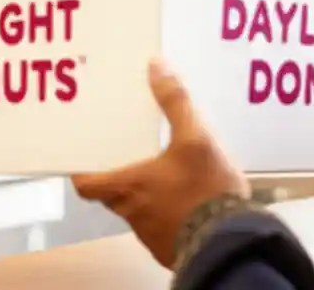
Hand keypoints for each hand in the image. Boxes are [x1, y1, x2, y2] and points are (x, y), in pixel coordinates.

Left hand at [72, 60, 247, 268]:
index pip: (86, 185)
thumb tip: (155, 65)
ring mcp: (151, 234)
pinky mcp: (172, 248)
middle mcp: (132, 214)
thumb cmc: (204, 189)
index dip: (81, 172)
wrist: (232, 243)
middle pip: (110, 196)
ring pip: (136, 211)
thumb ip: (174, 102)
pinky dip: (165, 212)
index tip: (84, 158)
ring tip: (159, 173)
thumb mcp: (195, 138)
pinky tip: (184, 199)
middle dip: (116, 177)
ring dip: (143, 195)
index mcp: (127, 188)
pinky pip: (161, 226)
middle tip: (125, 156)